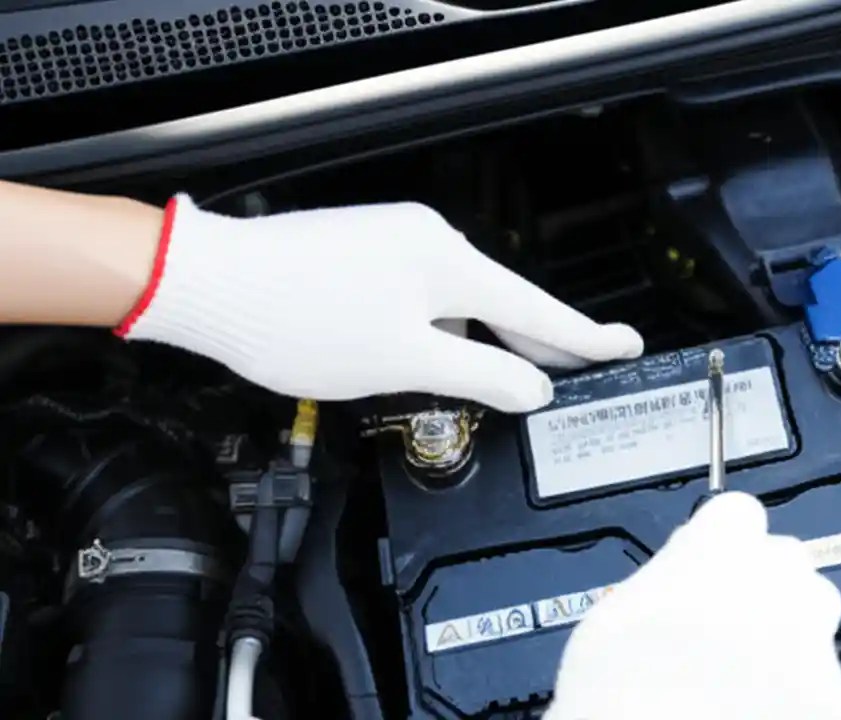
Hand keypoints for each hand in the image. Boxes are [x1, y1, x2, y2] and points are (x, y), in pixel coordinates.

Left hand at [116, 196, 642, 410]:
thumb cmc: (299, 319)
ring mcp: (392, 243)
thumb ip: (479, 377)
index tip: (625, 344)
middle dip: (540, 339)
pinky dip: (445, 328)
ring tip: (508, 379)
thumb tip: (532, 388)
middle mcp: (426, 241)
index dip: (585, 336)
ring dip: (484, 339)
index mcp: (447, 262)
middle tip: (580, 365)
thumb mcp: (403, 363)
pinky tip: (438, 357)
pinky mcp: (363, 254)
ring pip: (460, 301)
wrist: (212, 286)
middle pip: (502, 300)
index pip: (535, 309)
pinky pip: (425, 294)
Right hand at [545, 493, 840, 719]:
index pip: (738, 513)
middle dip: (759, 587)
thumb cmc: (617, 693)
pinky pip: (816, 678)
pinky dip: (791, 691)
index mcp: (720, 545)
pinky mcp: (830, 693)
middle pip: (783, 564)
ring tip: (732, 676)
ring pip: (808, 619)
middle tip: (717, 628)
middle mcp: (777, 579)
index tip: (707, 565)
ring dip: (780, 636)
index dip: (721, 542)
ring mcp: (811, 637)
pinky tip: (749, 707)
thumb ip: (667, 574)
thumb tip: (682, 573)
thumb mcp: (615, 612)